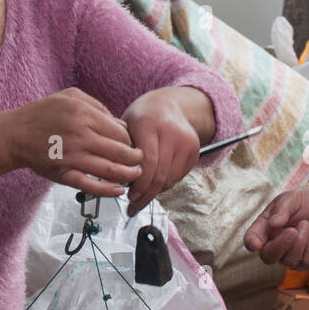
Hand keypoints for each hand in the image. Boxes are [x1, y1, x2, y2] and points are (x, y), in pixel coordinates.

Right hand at [5, 88, 142, 197]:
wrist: (14, 134)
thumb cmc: (43, 114)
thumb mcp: (70, 96)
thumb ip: (97, 106)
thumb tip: (120, 123)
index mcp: (83, 114)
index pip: (120, 131)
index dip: (131, 140)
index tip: (133, 144)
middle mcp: (79, 135)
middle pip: (120, 151)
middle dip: (136, 158)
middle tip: (140, 161)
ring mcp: (71, 156)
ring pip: (110, 169)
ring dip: (128, 175)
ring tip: (135, 175)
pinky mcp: (63, 173)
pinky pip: (89, 185)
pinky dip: (107, 190)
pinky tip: (118, 190)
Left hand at [122, 89, 202, 216]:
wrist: (169, 105)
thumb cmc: (143, 117)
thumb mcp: (125, 126)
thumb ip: (120, 151)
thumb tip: (113, 182)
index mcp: (150, 125)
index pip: (147, 164)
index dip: (139, 185)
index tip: (130, 197)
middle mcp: (172, 133)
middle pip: (160, 175)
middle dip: (146, 194)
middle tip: (135, 204)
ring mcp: (186, 141)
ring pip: (170, 179)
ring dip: (156, 192)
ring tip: (143, 197)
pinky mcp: (194, 150)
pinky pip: (179, 176)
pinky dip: (166, 184)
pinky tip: (155, 183)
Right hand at [244, 186, 308, 268]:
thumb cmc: (303, 201)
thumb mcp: (292, 198)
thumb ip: (282, 210)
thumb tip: (273, 224)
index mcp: (264, 229)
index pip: (251, 240)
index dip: (251, 243)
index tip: (256, 244)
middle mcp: (273, 245)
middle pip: (268, 257)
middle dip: (280, 246)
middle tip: (292, 230)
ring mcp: (289, 256)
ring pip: (289, 261)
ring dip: (301, 241)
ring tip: (306, 223)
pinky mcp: (306, 262)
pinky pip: (307, 261)